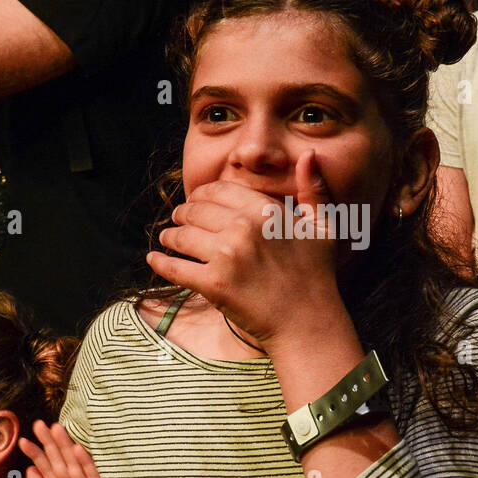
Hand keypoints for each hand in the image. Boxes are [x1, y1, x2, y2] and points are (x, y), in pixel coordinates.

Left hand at [20, 421, 118, 477]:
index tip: (25, 439)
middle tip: (40, 424)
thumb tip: (31, 469)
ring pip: (75, 465)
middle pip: (61, 462)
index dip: (38, 455)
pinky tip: (77, 449)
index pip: (48, 469)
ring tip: (56, 428)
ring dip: (66, 447)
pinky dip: (86, 464)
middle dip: (51, 444)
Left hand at [147, 150, 344, 348]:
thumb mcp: (323, 227)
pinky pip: (175, 268)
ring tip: (167, 237)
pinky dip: (160, 263)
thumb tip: (309, 154)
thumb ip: (314, 189)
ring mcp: (226, 256)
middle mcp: (243, 228)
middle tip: (178, 217)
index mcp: (266, 211)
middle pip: (196, 211)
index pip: (220, 190)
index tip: (196, 200)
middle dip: (183, 213)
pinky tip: (154, 260)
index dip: (202, 194)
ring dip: (170, 236)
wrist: (308, 323)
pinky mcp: (213, 284)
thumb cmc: (317, 275)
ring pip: (183, 237)